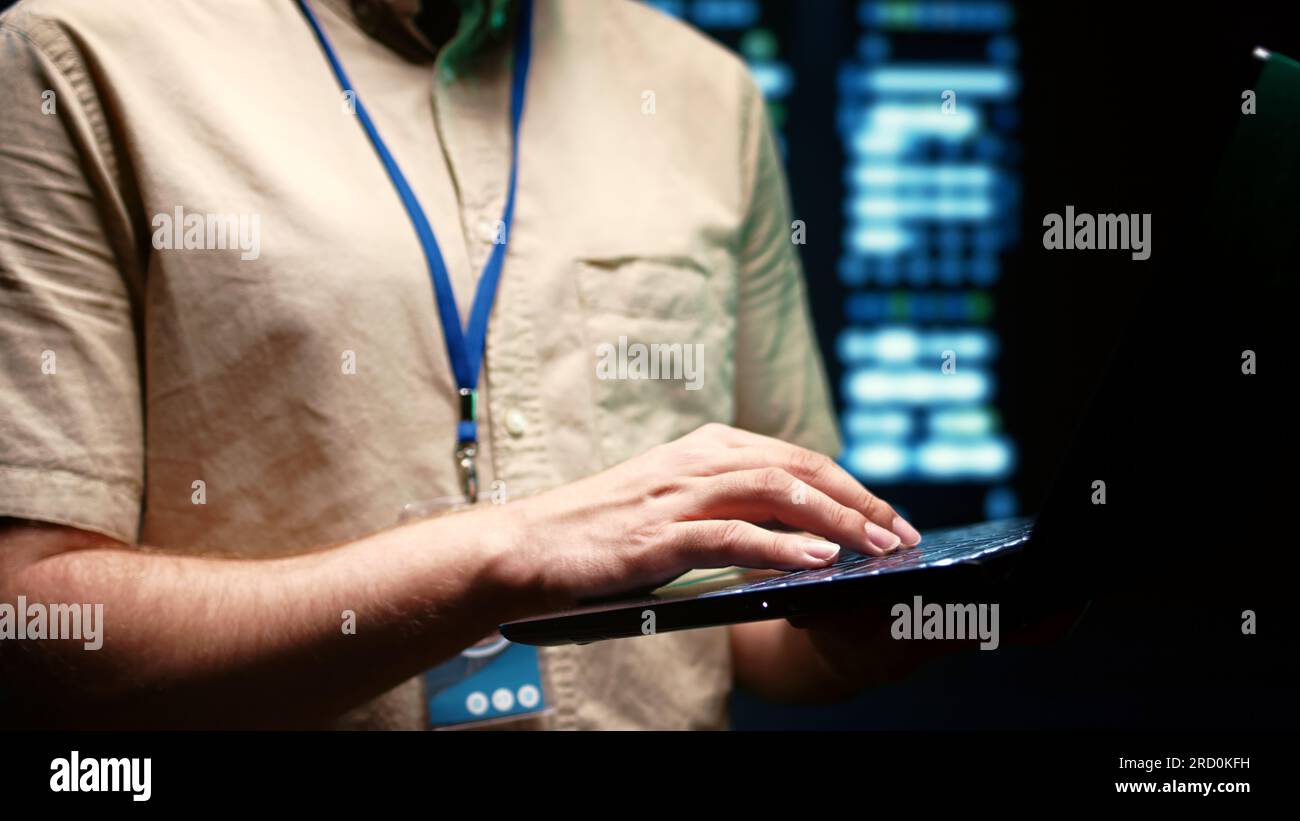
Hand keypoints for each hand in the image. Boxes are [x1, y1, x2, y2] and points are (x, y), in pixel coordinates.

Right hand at [489, 423, 920, 606]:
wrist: (527, 547)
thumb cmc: (601, 532)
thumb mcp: (671, 504)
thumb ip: (726, 505)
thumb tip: (794, 534)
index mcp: (704, 448)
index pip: (796, 457)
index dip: (852, 486)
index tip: (890, 517)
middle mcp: (696, 461)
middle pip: (799, 468)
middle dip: (860, 501)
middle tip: (903, 534)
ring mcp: (676, 495)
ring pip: (776, 494)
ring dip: (836, 521)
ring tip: (877, 548)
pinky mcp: (657, 534)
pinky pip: (731, 535)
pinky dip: (781, 547)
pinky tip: (817, 564)